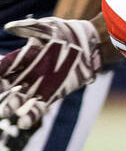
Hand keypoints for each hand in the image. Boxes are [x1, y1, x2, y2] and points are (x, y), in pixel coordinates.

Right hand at [0, 17, 102, 150]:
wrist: (92, 46)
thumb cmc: (70, 33)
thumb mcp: (49, 27)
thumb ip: (29, 28)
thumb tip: (8, 27)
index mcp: (25, 56)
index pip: (6, 65)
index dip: (0, 70)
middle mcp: (29, 72)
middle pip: (9, 85)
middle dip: (1, 93)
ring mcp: (40, 85)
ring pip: (20, 98)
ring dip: (11, 106)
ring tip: (3, 113)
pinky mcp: (52, 94)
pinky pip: (39, 106)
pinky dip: (31, 115)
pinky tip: (23, 123)